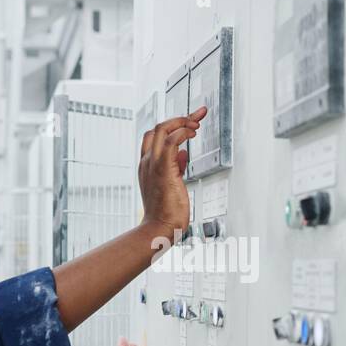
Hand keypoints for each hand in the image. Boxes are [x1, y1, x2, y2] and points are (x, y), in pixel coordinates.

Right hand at [138, 106, 205, 241]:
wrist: (159, 229)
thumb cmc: (166, 212)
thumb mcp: (171, 184)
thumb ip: (175, 167)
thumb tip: (182, 153)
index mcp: (147, 165)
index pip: (155, 136)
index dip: (173, 125)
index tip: (190, 122)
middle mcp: (147, 161)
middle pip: (157, 127)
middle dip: (180, 118)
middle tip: (197, 117)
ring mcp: (152, 164)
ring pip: (161, 129)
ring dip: (181, 122)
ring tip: (196, 124)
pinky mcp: (162, 169)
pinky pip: (170, 142)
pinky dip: (182, 133)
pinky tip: (191, 135)